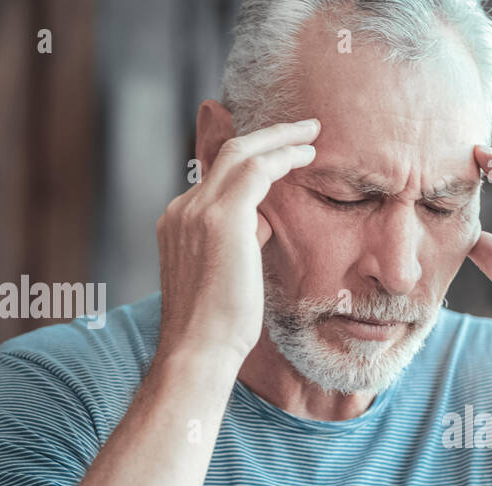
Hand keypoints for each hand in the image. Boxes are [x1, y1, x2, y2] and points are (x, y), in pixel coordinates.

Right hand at [155, 118, 319, 365]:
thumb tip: (262, 224)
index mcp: (179, 223)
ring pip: (241, 152)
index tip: (280, 155)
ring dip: (280, 138)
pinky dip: (283, 157)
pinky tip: (308, 156)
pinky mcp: (220, 218)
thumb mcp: (228, 275)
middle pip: (226, 153)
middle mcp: (182, 210)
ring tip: (312, 133)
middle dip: (267, 135)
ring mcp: (197, 211)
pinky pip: (256, 170)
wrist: (198, 351)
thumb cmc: (219, 328)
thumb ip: (240, 243)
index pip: (216, 177)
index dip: (250, 160)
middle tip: (303, 127)